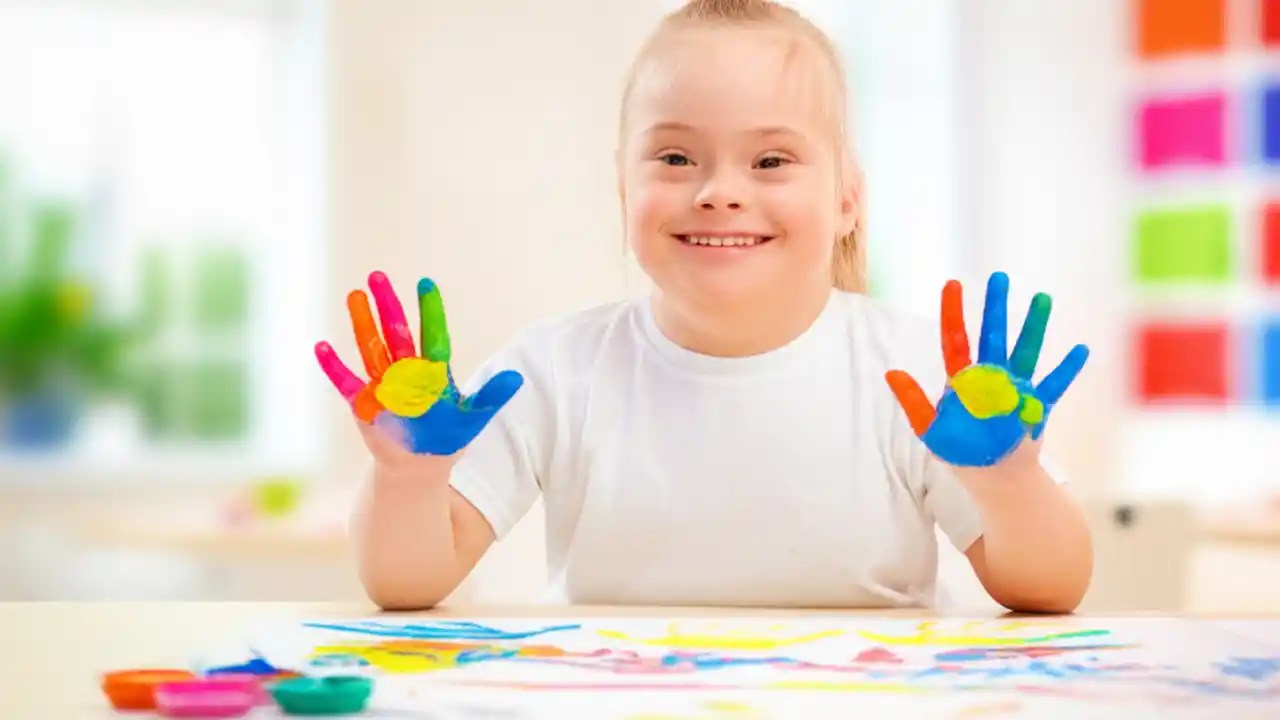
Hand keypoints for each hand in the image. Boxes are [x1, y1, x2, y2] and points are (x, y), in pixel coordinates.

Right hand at [314, 272, 522, 456]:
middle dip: (387, 305)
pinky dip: (334, 367)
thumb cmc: (447, 437)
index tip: (425, 283)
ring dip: (362, 323)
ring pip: (371, 348)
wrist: (419, 464)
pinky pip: (346, 382)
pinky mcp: (364, 403)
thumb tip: (516, 378)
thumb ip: (491, 397)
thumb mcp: (472, 418)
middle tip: (378, 275)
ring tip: (354, 295)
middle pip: (396, 332)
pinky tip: (321, 346)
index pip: (432, 335)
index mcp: (433, 371)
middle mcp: (406, 371)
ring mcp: (383, 384)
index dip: (429, 311)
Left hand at [884, 272, 1088, 467]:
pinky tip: (1080, 349)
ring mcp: (1015, 389)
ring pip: (1025, 351)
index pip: (955, 339)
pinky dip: (1067, 369)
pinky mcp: (1036, 406)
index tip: (952, 284)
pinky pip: (1054, 385)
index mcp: (962, 379)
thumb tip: (891, 372)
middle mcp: (990, 377)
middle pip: (993, 335)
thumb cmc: (960, 452)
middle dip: (995, 307)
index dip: (953, 312)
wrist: (993, 478)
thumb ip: (913, 402)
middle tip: (999, 277)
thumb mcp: (930, 429)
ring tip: (1042, 298)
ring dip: (1034, 326)